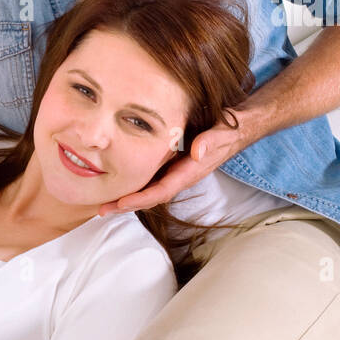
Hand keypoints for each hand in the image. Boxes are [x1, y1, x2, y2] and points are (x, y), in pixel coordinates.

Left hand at [96, 109, 255, 215]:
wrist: (239, 130)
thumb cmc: (229, 130)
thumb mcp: (222, 132)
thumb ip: (210, 141)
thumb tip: (197, 151)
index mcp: (190, 172)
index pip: (162, 191)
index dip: (141, 199)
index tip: (121, 203)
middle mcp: (180, 176)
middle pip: (150, 197)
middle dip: (126, 205)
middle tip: (101, 210)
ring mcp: (176, 172)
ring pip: (148, 190)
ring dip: (126, 198)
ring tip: (102, 204)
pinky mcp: (172, 165)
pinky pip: (151, 180)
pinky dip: (134, 185)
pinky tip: (117, 185)